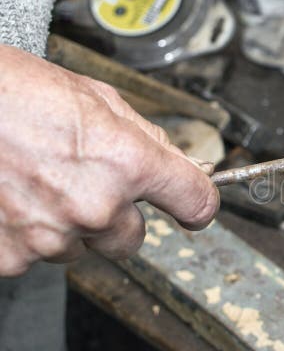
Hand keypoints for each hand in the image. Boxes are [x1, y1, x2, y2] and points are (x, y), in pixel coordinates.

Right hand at [0, 45, 218, 275]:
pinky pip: (35, 257)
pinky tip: (10, 199)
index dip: (197, 205)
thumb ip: (146, 139)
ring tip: (34, 181)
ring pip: (81, 248)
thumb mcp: (96, 98)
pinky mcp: (10, 258)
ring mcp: (50, 236)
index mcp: (126, 162)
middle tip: (80, 182)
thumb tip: (182, 165)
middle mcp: (94, 206)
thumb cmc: (12, 92)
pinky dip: (26, 235)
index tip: (192, 208)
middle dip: (115, 217)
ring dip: (67, 225)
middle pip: (133, 238)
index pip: (196, 202)